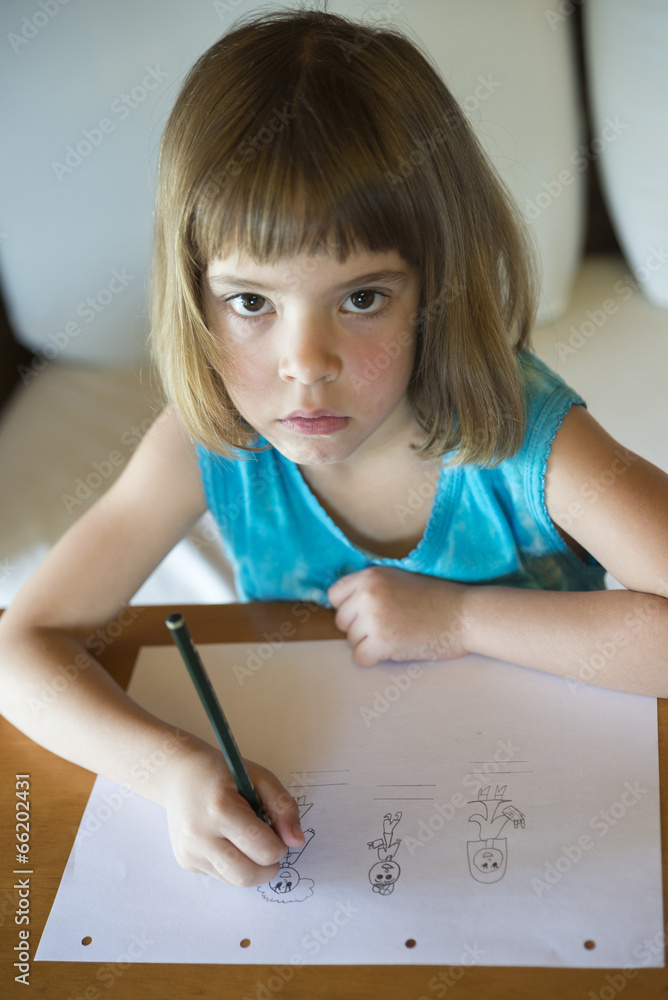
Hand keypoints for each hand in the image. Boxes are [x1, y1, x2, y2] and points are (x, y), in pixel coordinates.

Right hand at [162, 736, 304, 885]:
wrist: (179, 774)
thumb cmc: (223, 773)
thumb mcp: (260, 778)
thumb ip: (283, 807)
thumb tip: (297, 841)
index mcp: (221, 809)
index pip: (264, 849)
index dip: (280, 844)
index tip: (277, 830)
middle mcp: (200, 835)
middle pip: (248, 875)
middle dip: (268, 866)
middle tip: (269, 845)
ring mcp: (190, 852)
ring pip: (235, 881)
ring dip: (252, 868)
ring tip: (249, 842)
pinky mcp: (185, 862)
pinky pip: (221, 876)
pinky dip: (233, 865)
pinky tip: (227, 841)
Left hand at [327, 566, 471, 666]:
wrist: (465, 615)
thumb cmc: (436, 598)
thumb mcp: (398, 578)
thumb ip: (371, 587)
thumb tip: (345, 605)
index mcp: (370, 576)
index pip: (334, 595)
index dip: (349, 607)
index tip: (367, 612)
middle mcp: (367, 594)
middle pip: (341, 621)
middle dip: (360, 627)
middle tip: (389, 625)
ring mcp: (374, 619)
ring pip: (351, 641)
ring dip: (370, 643)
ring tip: (397, 634)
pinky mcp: (383, 642)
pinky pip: (360, 658)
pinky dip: (374, 659)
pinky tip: (394, 650)